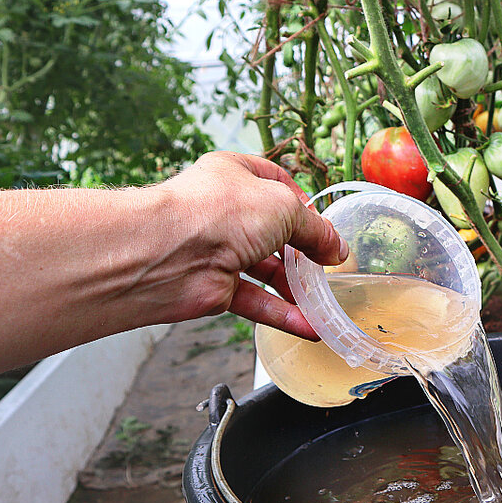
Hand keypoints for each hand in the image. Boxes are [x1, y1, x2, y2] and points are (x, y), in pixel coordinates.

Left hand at [153, 151, 347, 339]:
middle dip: (303, 251)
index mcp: (236, 176)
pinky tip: (309, 326)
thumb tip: (336, 248)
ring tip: (324, 301)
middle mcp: (225, 212)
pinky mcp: (216, 287)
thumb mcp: (284, 208)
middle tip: (329, 267)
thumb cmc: (218, 212)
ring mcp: (219, 250)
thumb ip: (315, 229)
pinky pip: (256, 301)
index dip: (303, 204)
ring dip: (296, 288)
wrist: (165, 254)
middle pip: (274, 232)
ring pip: (265, 271)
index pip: (277, 184)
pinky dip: (282, 315)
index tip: (323, 226)